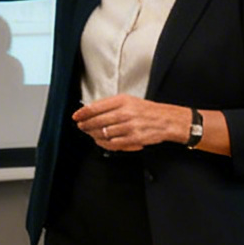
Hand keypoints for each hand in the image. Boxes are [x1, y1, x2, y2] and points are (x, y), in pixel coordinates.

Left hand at [73, 94, 188, 151]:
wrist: (167, 120)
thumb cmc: (147, 110)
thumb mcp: (129, 100)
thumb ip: (111, 104)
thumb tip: (91, 109)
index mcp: (122, 101)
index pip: (96, 107)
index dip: (83, 113)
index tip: (76, 116)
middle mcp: (125, 113)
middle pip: (97, 121)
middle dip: (86, 125)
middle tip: (81, 126)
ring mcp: (129, 127)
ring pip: (103, 133)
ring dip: (94, 135)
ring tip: (92, 134)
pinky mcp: (133, 139)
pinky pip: (113, 143)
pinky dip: (105, 143)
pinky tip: (102, 141)